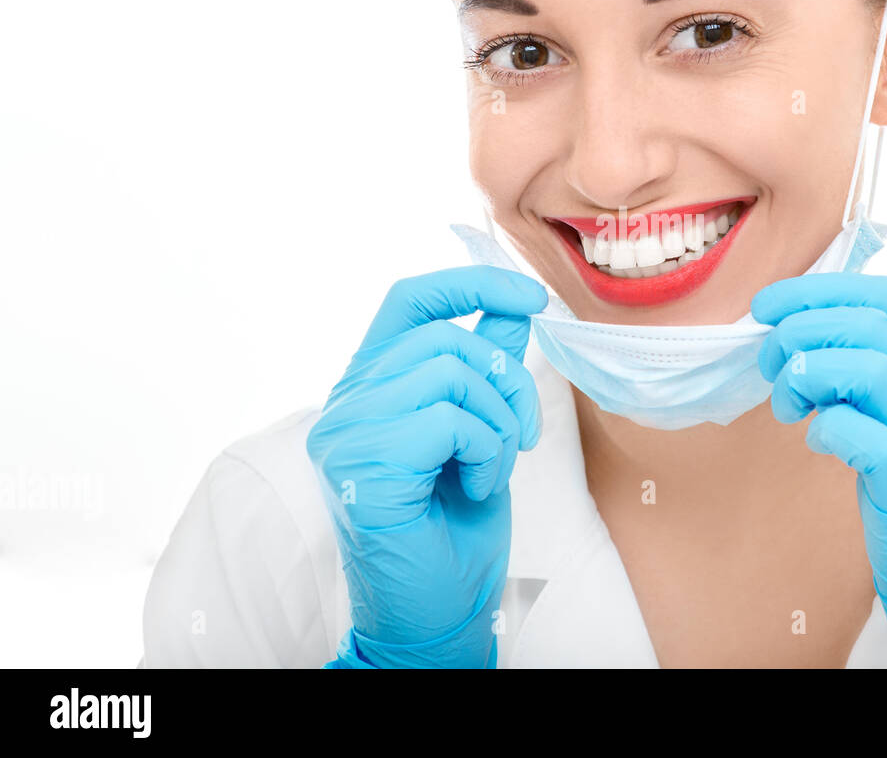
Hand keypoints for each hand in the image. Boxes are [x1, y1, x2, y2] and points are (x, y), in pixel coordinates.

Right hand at [307, 266, 547, 667]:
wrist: (437, 615)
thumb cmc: (453, 533)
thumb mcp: (481, 432)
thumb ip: (485, 370)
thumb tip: (513, 309)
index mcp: (371, 387)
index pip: (410, 301)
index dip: (472, 282)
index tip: (529, 293)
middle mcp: (348, 402)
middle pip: (445, 337)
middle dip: (507, 380)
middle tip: (520, 436)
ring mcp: (347, 431)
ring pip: (451, 371)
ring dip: (497, 423)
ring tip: (489, 470)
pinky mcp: (362, 462)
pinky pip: (449, 418)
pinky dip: (484, 452)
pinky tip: (474, 488)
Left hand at [752, 273, 886, 667]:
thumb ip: (874, 374)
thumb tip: (799, 336)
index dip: (820, 291)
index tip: (770, 304)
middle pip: (868, 325)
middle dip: (801, 332)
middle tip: (769, 362)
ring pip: (867, 366)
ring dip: (806, 376)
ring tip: (788, 406)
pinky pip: (858, 431)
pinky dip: (825, 429)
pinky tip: (820, 444)